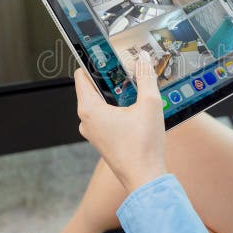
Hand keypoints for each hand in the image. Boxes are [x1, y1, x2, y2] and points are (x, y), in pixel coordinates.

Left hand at [75, 51, 166, 192]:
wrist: (145, 178)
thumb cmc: (143, 145)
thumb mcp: (150, 104)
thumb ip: (146, 77)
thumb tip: (142, 58)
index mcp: (90, 109)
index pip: (81, 75)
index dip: (94, 62)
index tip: (107, 54)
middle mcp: (86, 120)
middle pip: (92, 88)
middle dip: (109, 78)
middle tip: (127, 69)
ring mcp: (93, 132)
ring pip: (99, 103)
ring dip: (115, 94)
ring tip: (135, 88)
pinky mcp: (102, 140)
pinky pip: (105, 117)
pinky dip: (117, 109)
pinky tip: (135, 108)